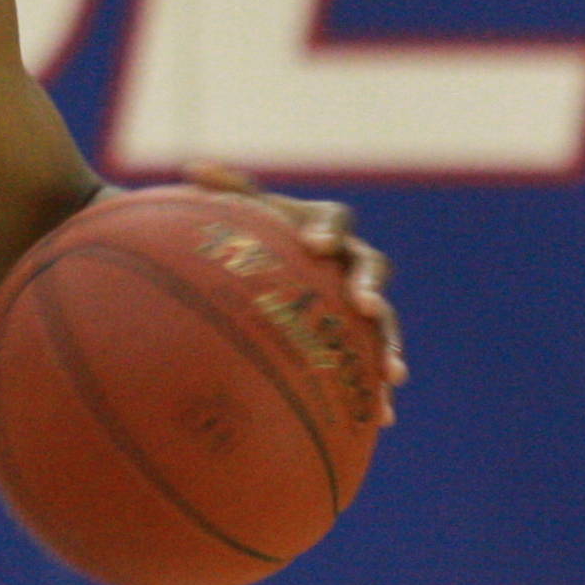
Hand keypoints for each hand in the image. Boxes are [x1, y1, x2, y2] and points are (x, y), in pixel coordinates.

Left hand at [185, 163, 404, 423]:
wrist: (271, 272)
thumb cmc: (252, 239)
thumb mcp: (240, 215)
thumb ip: (225, 193)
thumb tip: (192, 166)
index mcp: (324, 225)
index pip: (334, 219)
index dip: (328, 229)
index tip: (314, 244)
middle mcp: (351, 261)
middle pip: (372, 267)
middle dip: (370, 286)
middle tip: (365, 304)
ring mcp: (360, 302)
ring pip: (384, 322)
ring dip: (389, 345)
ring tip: (392, 374)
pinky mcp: (361, 340)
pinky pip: (374, 363)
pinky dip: (376, 388)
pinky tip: (381, 418)